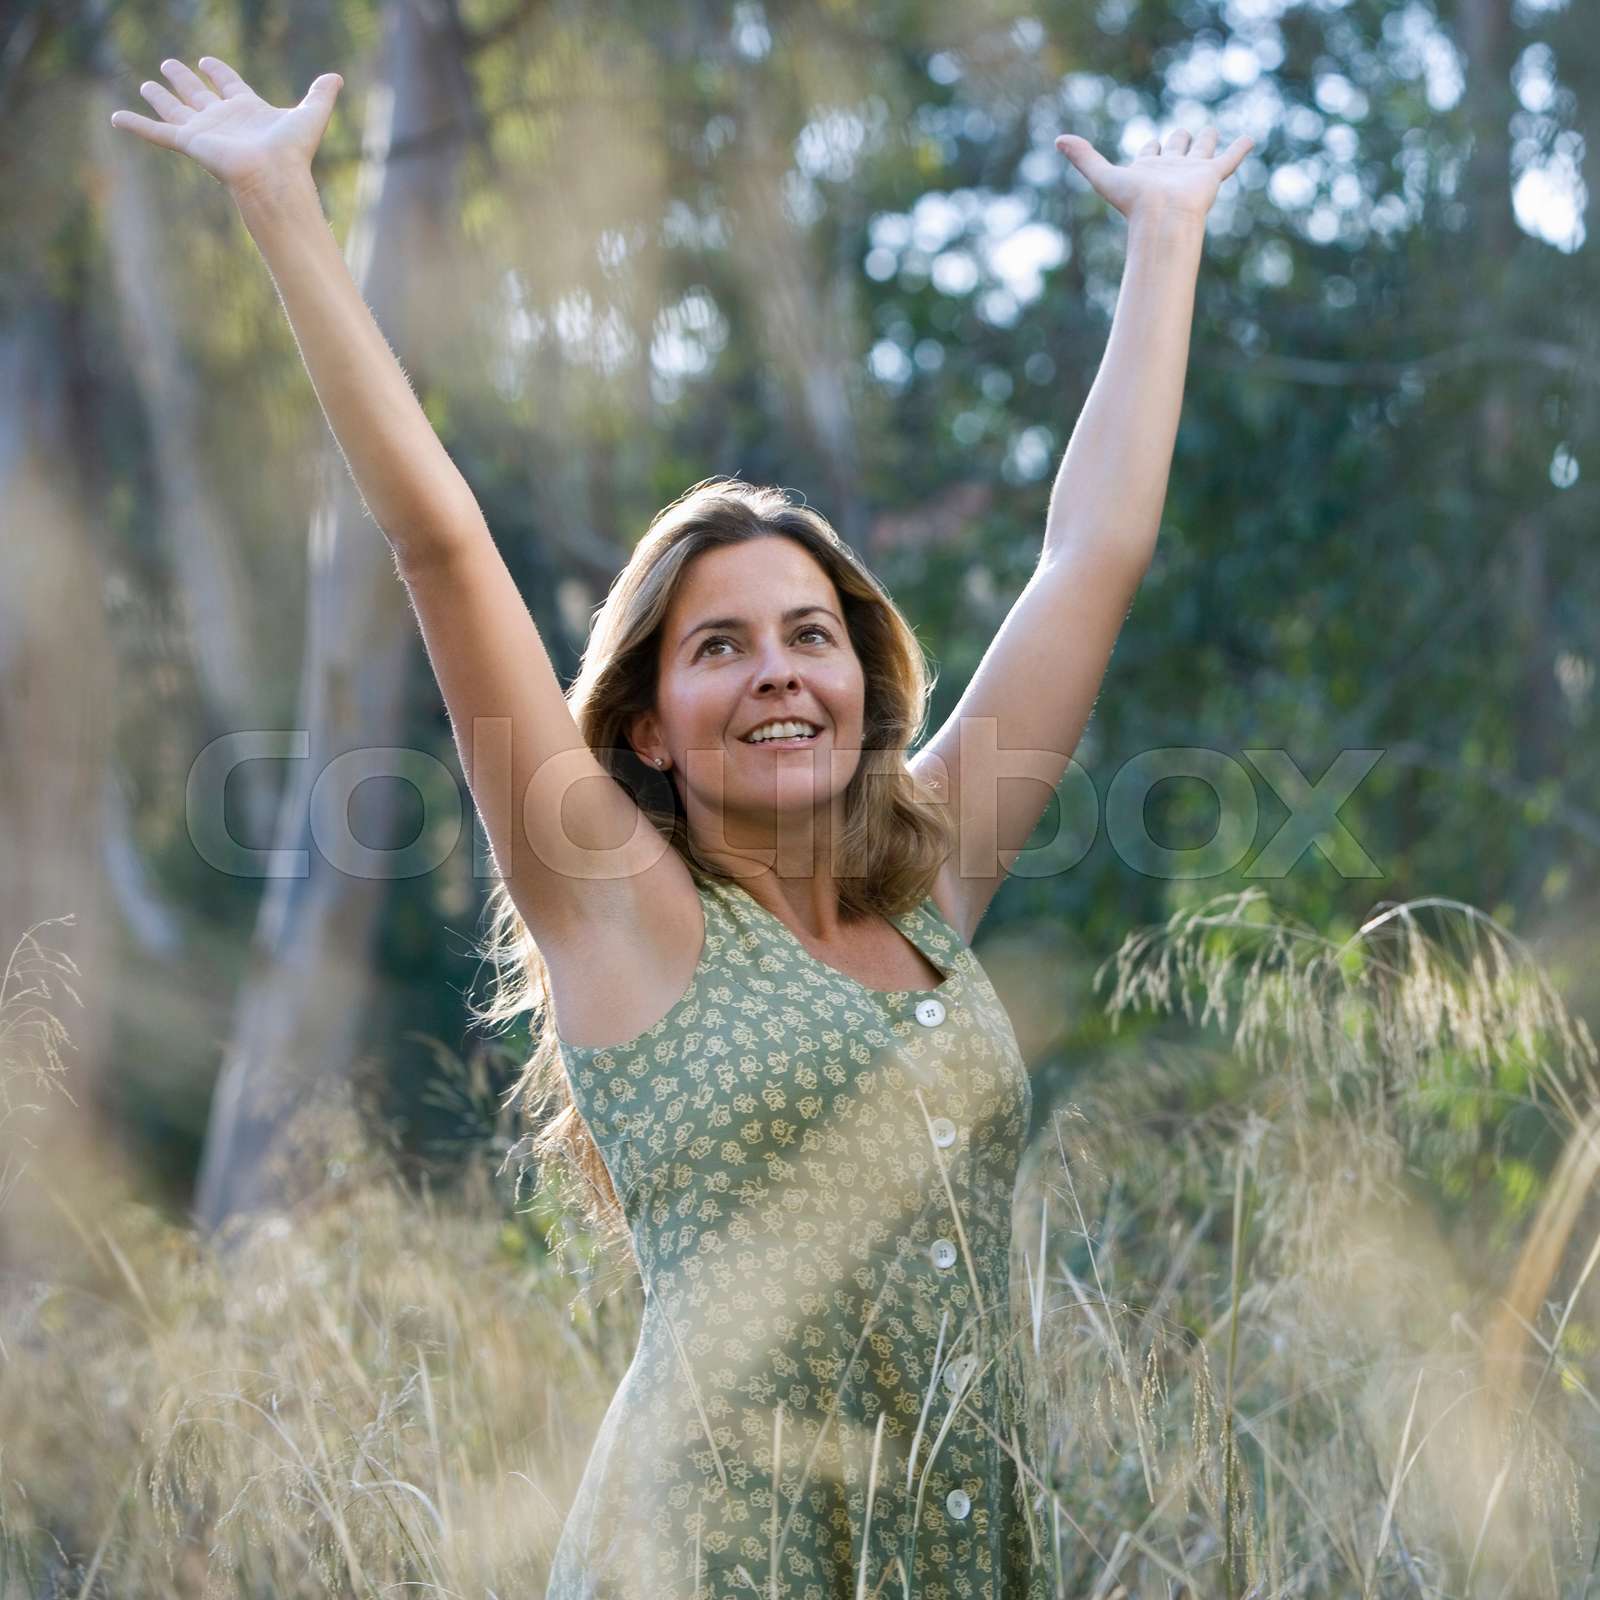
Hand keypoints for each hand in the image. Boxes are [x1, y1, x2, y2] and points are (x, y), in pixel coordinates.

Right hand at [109, 54, 342, 198]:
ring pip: (175, 108)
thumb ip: (321, 95)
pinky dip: (136, 125)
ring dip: (159, 96)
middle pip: (197, 94)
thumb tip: (337, 77)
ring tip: (144, 83)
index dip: (219, 72)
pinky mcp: (190, 143)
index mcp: (247, 110)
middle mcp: (224, 120)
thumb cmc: (294, 152)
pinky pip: (156, 132)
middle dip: (183, 79)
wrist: (276, 177)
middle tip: (169, 65)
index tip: (206, 61)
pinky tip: (115, 118)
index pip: (229, 85)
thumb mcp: (311, 114)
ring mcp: (205, 132)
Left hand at [1055, 126, 1253, 222]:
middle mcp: (1172, 169)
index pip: (1151, 150)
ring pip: (1202, 148)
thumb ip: (1083, 158)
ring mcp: (1193, 172)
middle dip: (1179, 139)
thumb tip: (1057, 139)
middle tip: (1182, 137)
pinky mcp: (1212, 175)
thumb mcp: (1104, 175)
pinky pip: (1230, 158)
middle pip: (1178, 145)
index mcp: (1149, 169)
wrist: (1162, 218)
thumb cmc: (1134, 202)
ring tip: (1210, 135)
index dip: (1150, 147)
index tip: (1151, 146)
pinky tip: (1250, 138)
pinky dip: (1240, 148)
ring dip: (1206, 140)